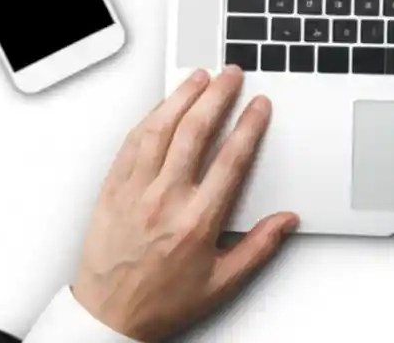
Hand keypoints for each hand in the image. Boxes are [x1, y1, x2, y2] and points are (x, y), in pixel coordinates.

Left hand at [73, 66, 297, 341]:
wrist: (107, 318)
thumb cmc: (160, 302)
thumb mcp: (221, 283)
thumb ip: (259, 247)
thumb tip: (286, 221)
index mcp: (197, 221)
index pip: (231, 159)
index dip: (249, 126)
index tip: (259, 106)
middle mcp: (165, 200)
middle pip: (195, 132)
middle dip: (217, 96)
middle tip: (231, 75)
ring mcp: (134, 192)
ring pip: (159, 130)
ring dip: (181, 98)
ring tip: (198, 78)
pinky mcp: (111, 190)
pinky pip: (130, 144)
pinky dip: (148, 119)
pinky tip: (161, 107)